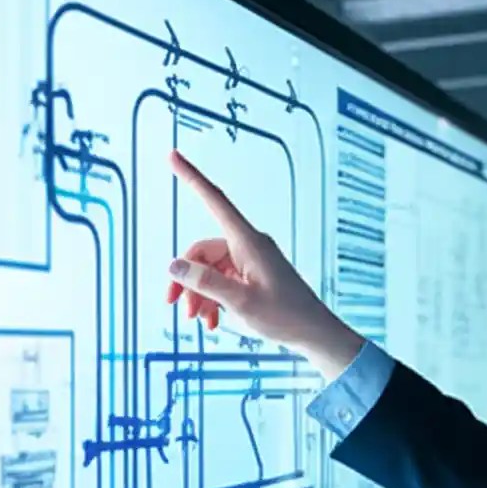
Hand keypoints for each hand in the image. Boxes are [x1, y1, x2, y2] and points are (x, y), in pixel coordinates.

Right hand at [164, 150, 362, 374]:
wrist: (314, 334)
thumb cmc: (285, 316)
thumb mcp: (240, 302)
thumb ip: (205, 283)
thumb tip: (174, 266)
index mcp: (248, 241)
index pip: (214, 200)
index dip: (191, 177)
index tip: (172, 154)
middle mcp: (248, 245)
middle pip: (202, 250)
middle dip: (187, 278)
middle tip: (174, 305)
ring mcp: (251, 260)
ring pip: (209, 269)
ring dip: (199, 294)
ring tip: (198, 320)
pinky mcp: (253, 275)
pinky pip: (222, 280)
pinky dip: (213, 299)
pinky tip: (212, 322)